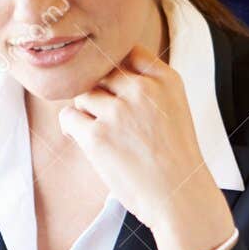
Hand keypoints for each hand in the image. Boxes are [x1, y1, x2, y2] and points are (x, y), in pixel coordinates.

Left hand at [60, 45, 234, 249]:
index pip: (129, 52)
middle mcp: (142, 89)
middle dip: (100, 92)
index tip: (114, 86)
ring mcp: (118, 111)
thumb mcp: (175, 109)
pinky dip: (70, 127)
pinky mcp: (97, 136)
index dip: (116, 67)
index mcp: (166, 80)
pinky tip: (81, 139)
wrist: (180, 197)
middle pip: (102, 72)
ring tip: (97, 132)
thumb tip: (107, 77)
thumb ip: (149, 87)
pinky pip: (68, 116)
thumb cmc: (175, 159)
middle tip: (103, 115)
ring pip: (83, 94)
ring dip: (85, 110)